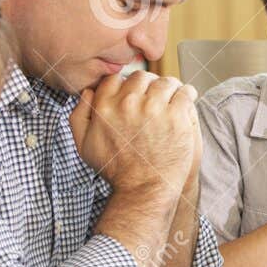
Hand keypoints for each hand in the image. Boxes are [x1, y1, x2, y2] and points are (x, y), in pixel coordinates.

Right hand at [69, 71, 197, 197]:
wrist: (144, 190)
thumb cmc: (116, 170)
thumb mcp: (84, 145)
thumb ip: (79, 115)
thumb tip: (88, 92)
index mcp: (105, 106)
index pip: (116, 78)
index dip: (127, 83)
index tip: (136, 92)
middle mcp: (128, 103)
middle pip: (142, 77)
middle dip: (149, 84)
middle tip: (157, 94)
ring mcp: (154, 108)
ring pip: (165, 82)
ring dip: (170, 87)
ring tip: (174, 96)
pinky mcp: (177, 115)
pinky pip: (185, 92)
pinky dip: (188, 93)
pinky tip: (187, 99)